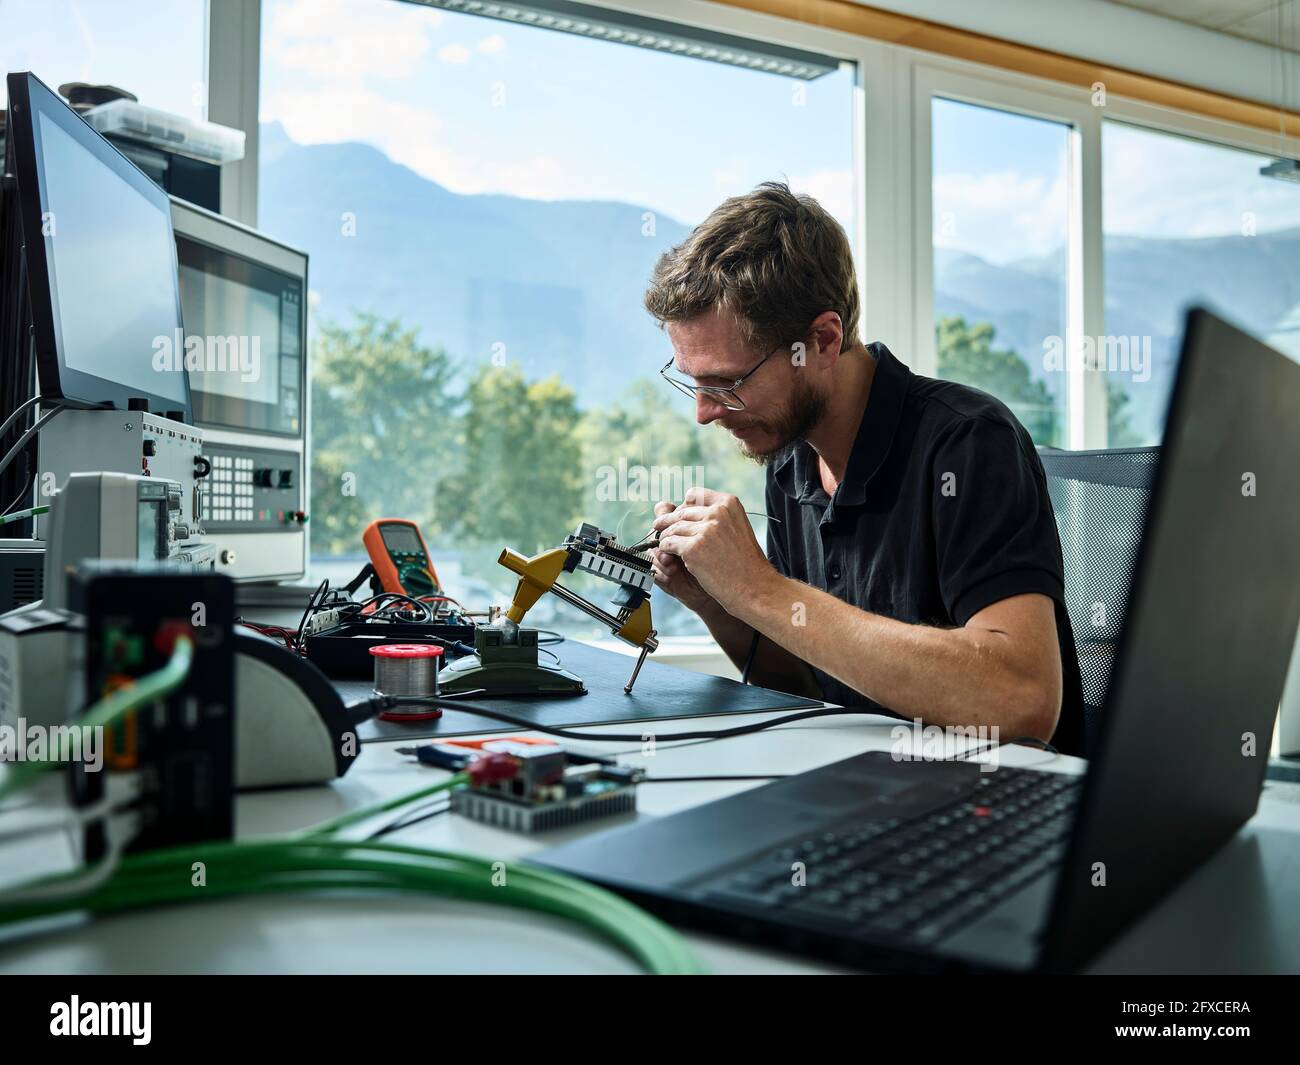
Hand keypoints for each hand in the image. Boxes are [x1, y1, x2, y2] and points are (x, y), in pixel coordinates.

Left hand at [652, 487, 773, 609]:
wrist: (754, 587)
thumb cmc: (745, 562)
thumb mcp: (738, 528)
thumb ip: (718, 516)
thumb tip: (686, 508)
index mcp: (729, 503)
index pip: (694, 495)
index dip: (683, 506)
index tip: (679, 515)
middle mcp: (717, 513)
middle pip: (681, 513)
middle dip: (669, 522)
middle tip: (659, 527)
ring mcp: (705, 531)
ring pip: (672, 528)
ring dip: (666, 537)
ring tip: (665, 544)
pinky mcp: (693, 549)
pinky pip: (668, 543)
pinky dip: (665, 549)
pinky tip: (668, 554)